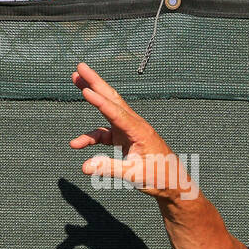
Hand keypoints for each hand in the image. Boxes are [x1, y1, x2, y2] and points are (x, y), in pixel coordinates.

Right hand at [70, 62, 193, 201]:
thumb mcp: (133, 175)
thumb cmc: (158, 176)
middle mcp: (134, 125)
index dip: (99, 101)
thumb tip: (84, 166)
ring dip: (92, 95)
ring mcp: (129, 130)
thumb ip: (108, 168)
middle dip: (95, 82)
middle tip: (80, 66)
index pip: (116, 112)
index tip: (85, 90)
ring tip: (76, 80)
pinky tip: (77, 144)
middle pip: (112, 98)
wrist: (173, 182)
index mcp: (139, 130)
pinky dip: (91, 137)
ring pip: (108, 108)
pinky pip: (104, 133)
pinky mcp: (125, 138)